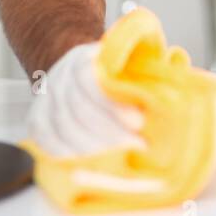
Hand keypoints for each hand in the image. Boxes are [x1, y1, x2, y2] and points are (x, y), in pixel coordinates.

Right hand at [29, 38, 145, 157]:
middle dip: (108, 132)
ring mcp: (47, 96)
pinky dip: (64, 152)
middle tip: (136, 145)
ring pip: (61, 125)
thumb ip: (148, 60)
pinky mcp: (37, 116)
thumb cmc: (114, 68)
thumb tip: (178, 64)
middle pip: (76, 107)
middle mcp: (61, 75)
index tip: (138, 123)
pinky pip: (45, 137)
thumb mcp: (131, 54)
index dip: (112, 106)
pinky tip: (86, 161)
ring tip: (118, 157)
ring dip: (91, 147)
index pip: (90, 81)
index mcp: (84, 58)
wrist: (78, 67)